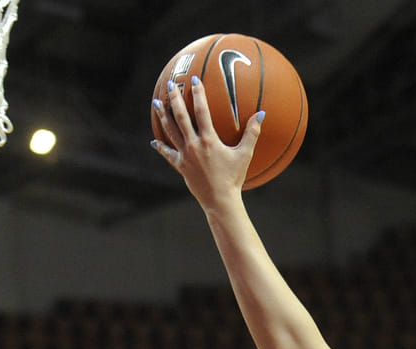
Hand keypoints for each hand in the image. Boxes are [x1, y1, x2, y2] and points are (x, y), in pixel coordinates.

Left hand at [151, 75, 262, 207]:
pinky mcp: (180, 166)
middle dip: (175, 98)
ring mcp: (184, 155)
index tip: (195, 80)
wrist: (220, 200)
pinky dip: (161, 147)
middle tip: (170, 84)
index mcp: (209, 140)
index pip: (202, 111)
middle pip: (180, 117)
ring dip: (163, 115)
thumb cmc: (234, 178)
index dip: (198, 94)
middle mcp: (194, 145)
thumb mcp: (245, 155)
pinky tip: (154, 141)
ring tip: (157, 102)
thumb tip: (261, 114)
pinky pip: (168, 154)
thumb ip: (252, 133)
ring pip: (170, 131)